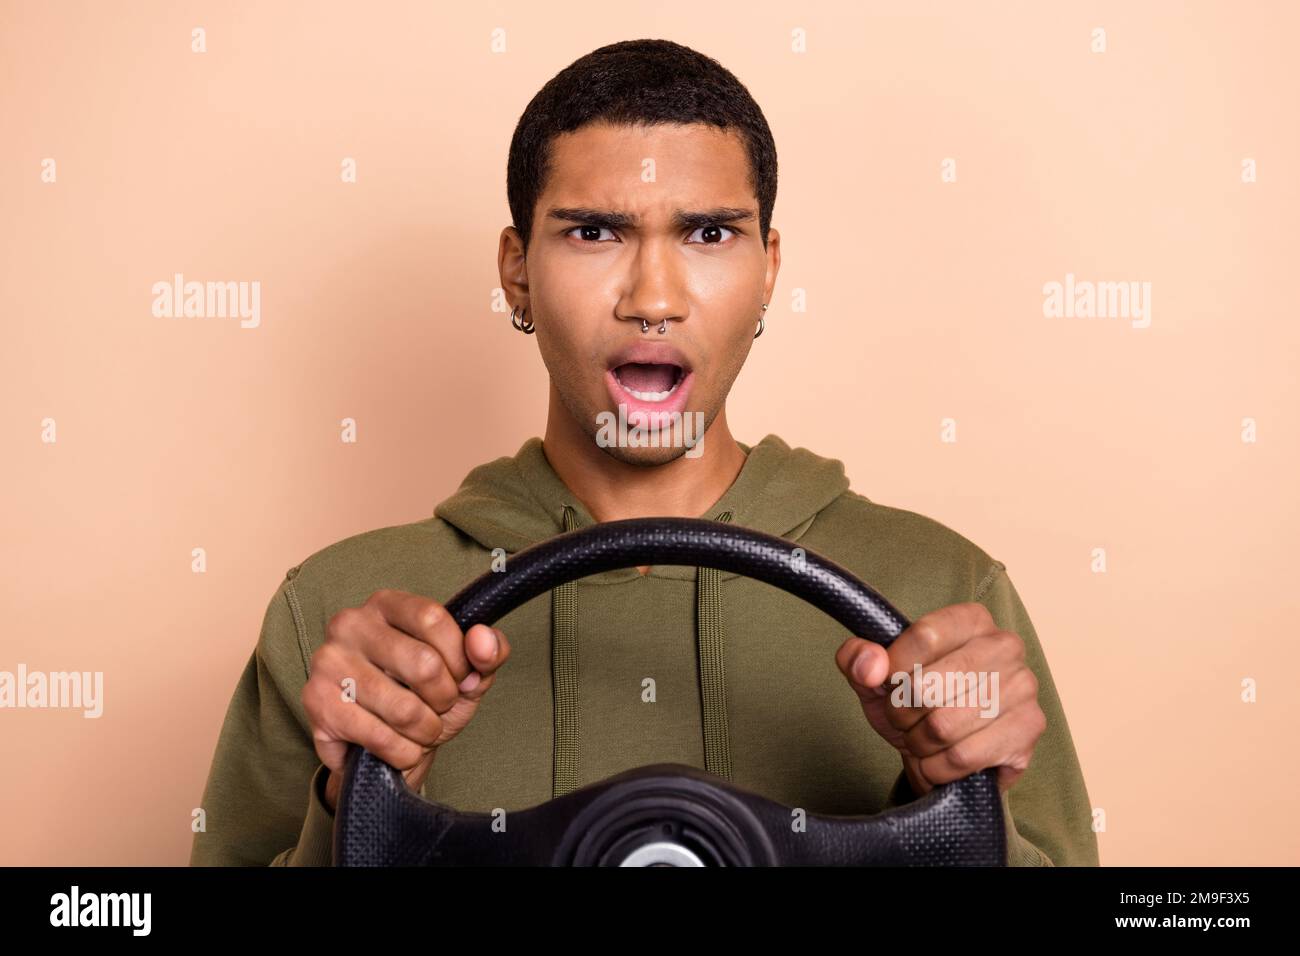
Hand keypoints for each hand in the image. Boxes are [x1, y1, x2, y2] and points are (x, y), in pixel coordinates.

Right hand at [303, 589, 510, 810]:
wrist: (379, 748)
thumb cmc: (421, 698)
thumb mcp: (463, 672)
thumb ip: (486, 651)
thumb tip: (483, 639)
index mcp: (387, 604)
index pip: (434, 618)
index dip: (459, 658)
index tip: (462, 678)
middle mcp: (351, 624)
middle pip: (424, 664)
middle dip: (444, 699)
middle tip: (438, 709)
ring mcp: (329, 662)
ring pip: (404, 708)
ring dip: (425, 731)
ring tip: (420, 730)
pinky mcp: (316, 703)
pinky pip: (380, 737)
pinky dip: (403, 752)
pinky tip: (399, 747)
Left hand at [835, 602, 1044, 795]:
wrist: (947, 751)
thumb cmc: (915, 703)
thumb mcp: (877, 675)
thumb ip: (858, 658)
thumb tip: (870, 666)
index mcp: (970, 619)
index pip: (923, 636)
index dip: (894, 669)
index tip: (887, 684)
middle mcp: (1004, 645)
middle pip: (928, 685)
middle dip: (901, 713)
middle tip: (904, 719)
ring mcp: (1023, 686)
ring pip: (943, 726)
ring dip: (918, 743)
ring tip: (921, 739)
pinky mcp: (1030, 729)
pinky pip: (964, 756)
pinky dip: (938, 767)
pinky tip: (939, 761)